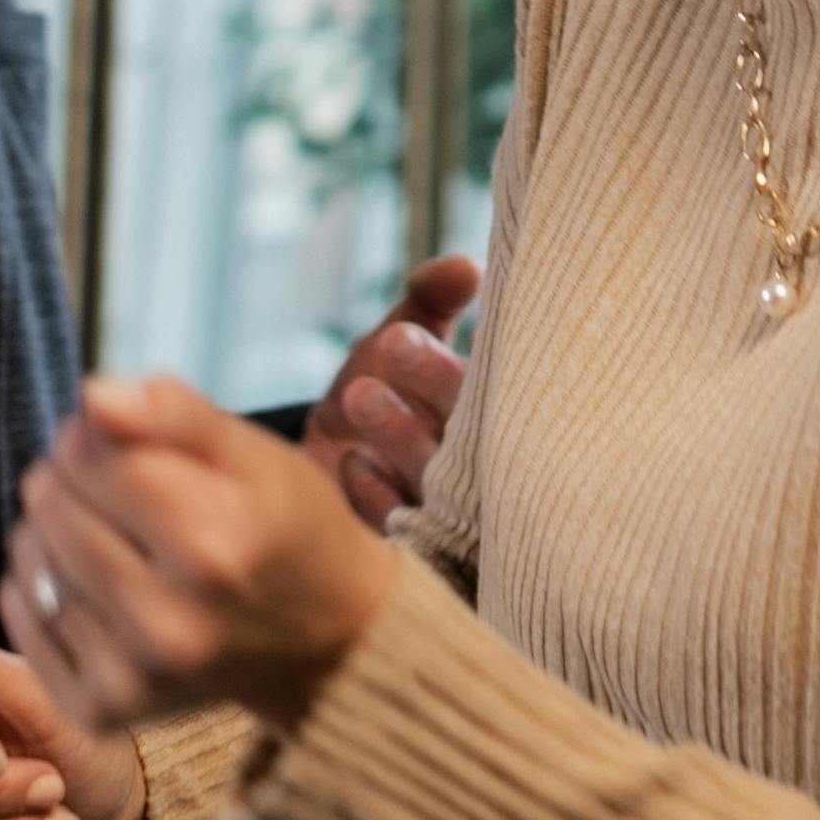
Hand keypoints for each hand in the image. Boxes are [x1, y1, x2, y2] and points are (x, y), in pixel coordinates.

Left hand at [9, 376, 400, 730]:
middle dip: (69, 476)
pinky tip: (87, 577)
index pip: (91, 455)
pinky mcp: (100, 710)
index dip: (92, 431)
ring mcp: (130, 676)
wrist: (325, 643)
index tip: (118, 435)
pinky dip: (39, 586)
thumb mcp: (254, 453)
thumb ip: (174, 413)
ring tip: (106, 528)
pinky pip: (22, 618)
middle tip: (118, 484)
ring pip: (30, 557)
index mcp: (211, 546)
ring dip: (50, 527)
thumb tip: (91, 397)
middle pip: (53, 505)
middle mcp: (167, 622)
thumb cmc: (285, 529)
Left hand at [298, 255, 476, 527]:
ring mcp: (456, 514)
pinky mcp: (422, 552)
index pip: (492, 389)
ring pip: (442, 481)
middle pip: (477, 432)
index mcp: (497, 407)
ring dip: (402, 435)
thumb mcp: (404, 334)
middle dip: (434, 385)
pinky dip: (380, 498)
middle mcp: (486, 464)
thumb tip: (466, 266)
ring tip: (358, 396)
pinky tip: (351, 463)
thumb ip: (430, 298)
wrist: (323, 468)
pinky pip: (408, 532)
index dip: (444, 365)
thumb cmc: (382, 392)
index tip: (397, 335)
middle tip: (388, 346)